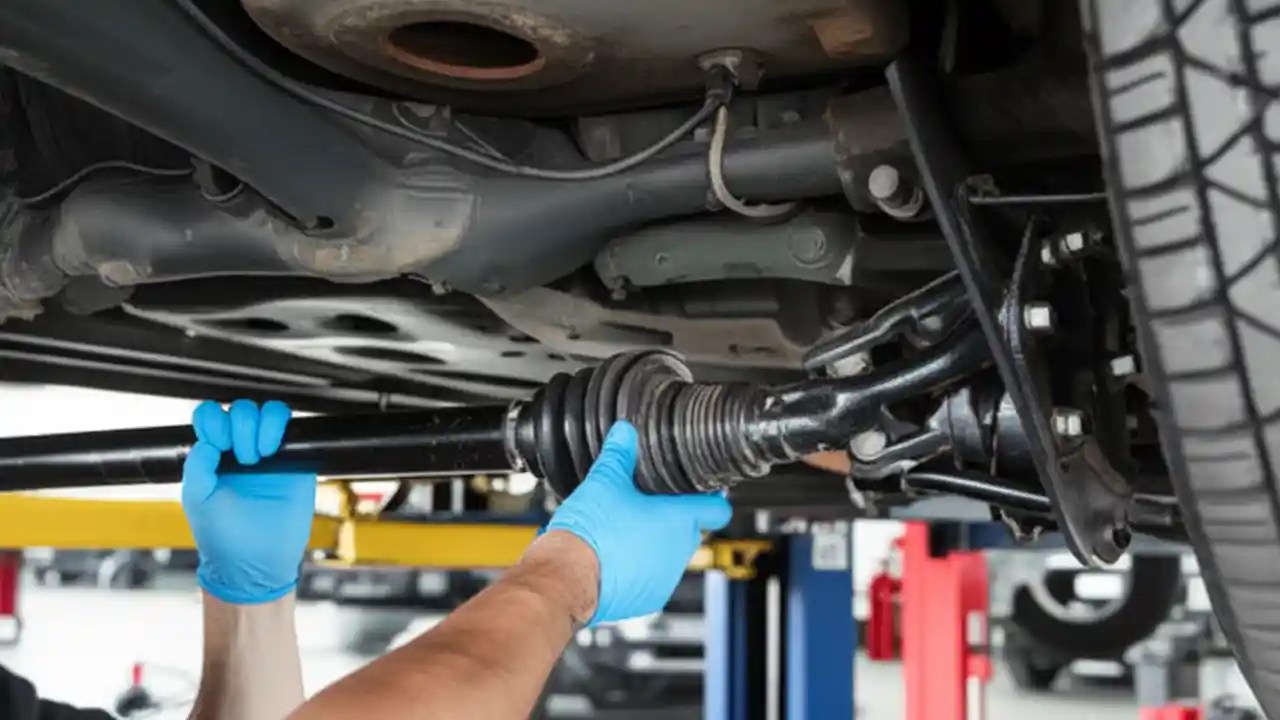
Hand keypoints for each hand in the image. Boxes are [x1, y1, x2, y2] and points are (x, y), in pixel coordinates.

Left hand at [182, 400, 315, 603]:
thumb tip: (206, 442)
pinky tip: (271, 453)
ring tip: (257, 458)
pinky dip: (280, 428)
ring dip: (259, 426)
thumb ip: (197, 467)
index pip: (212, 417)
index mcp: (214, 457)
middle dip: (238, 427)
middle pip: (241, 410)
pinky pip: (292, 429)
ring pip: (267, 412)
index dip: (214, 420)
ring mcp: (269, 454)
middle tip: (239, 456)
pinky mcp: (293, 461)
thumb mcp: (197, 499)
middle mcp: (241, 451)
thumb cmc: (224, 537)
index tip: (217, 442)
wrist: (256, 561)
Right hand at [546, 421, 732, 624]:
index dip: (713, 499)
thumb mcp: (603, 482)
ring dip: (657, 545)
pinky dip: (642, 569)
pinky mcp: (649, 598)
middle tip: (652, 507)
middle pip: (692, 531)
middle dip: (676, 519)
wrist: (566, 579)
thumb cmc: (588, 534)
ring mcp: (665, 577)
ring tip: (629, 533)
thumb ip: (618, 454)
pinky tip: (620, 557)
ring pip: (672, 556)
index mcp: (677, 520)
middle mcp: (678, 551)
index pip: (718, 510)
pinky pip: (654, 579)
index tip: (706, 493)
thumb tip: (625, 433)